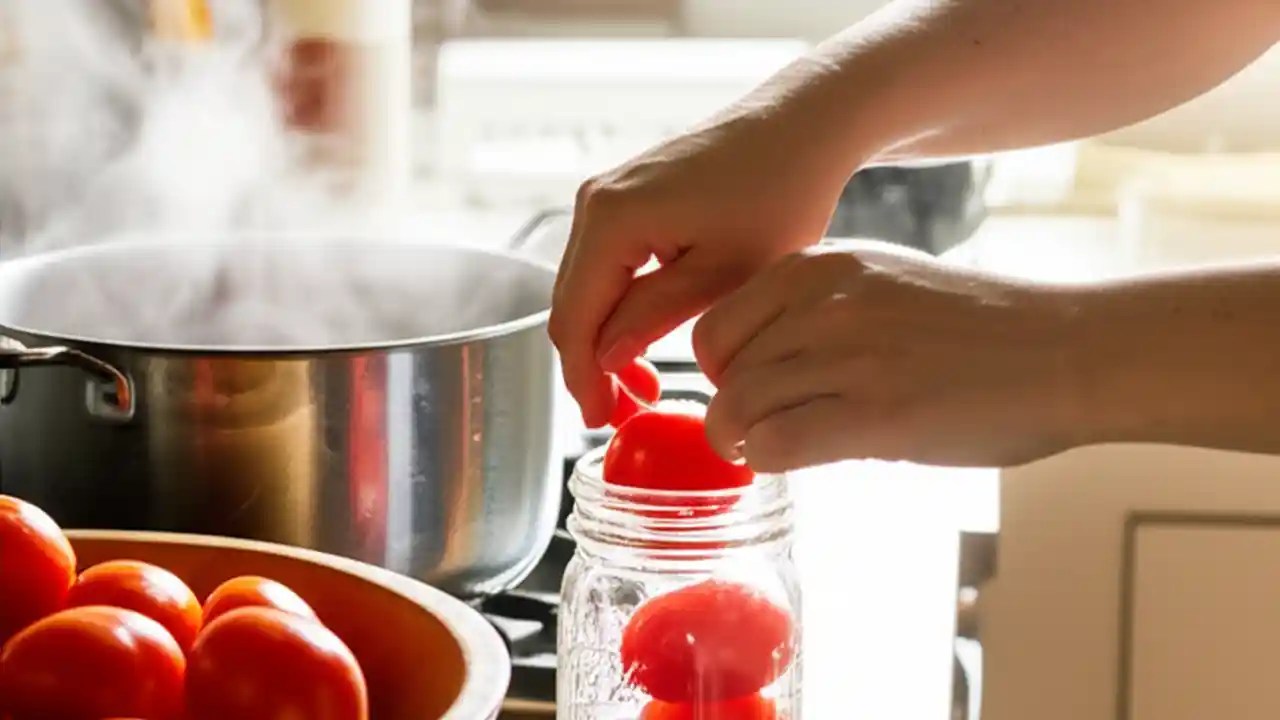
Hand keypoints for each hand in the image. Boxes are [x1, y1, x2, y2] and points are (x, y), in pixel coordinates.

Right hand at [549, 96, 865, 426]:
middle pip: (570, 305)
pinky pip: (605, 265)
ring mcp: (606, 196)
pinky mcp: (626, 197)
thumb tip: (603, 360)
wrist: (801, 128)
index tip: (604, 421)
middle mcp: (594, 202)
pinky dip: (618, 308)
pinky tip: (648, 340)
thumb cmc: (778, 194)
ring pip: (585, 289)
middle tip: (627, 415)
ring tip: (645, 387)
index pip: (573, 319)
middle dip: (592, 366)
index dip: (583, 380)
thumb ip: (654, 317)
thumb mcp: (723, 275)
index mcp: (611, 219)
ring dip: (606, 340)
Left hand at [694, 241, 1081, 470]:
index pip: (715, 324)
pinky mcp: (876, 414)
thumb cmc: (981, 326)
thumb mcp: (883, 282)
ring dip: (743, 442)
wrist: (1068, 349)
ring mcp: (848, 354)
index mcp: (821, 264)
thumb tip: (759, 358)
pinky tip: (795, 462)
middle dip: (727, 410)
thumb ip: (817, 306)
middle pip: (719, 371)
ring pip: (737, 409)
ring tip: (767, 451)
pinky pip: (775, 444)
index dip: (722, 370)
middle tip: (754, 431)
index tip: (748, 391)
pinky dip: (769, 462)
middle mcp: (824, 300)